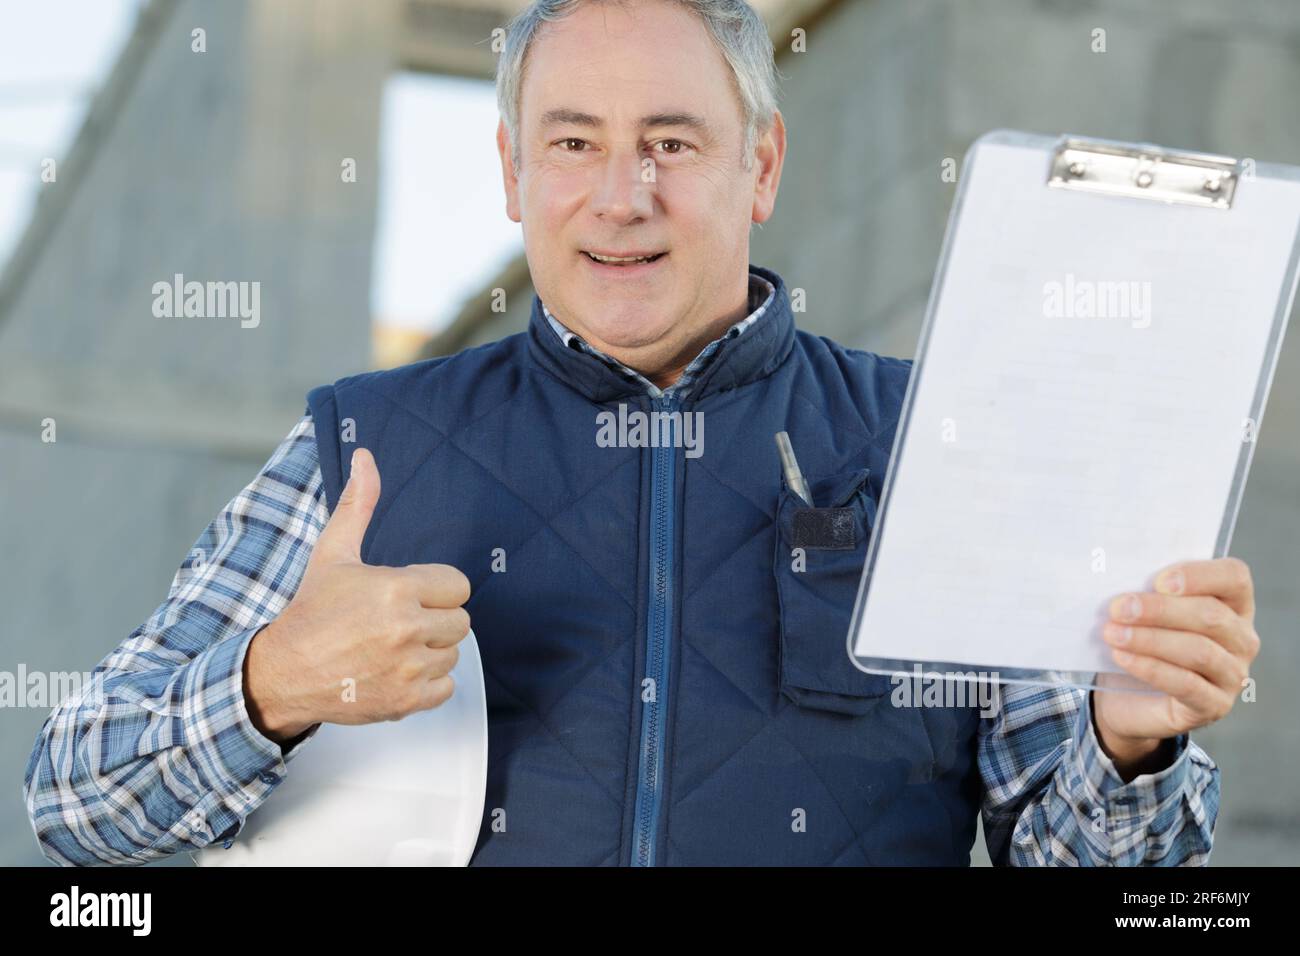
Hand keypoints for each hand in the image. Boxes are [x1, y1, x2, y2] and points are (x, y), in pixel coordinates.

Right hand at [244, 447, 471, 740]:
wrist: (282, 672)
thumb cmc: (312, 611)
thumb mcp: (334, 552)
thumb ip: (358, 504)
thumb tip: (366, 456)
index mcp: (397, 588)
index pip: (457, 586)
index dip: (435, 590)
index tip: (408, 596)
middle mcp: (407, 628)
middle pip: (460, 621)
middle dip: (434, 620)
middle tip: (398, 623)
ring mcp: (408, 668)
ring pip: (452, 654)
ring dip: (430, 652)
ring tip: (392, 648)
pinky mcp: (407, 702)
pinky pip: (446, 688)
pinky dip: (427, 684)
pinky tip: (396, 672)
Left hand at [1092, 557, 1259, 777]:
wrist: (1128, 696)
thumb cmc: (1141, 642)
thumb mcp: (1144, 613)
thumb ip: (1145, 593)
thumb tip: (1121, 580)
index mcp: (1233, 604)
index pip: (1234, 577)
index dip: (1200, 575)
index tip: (1159, 581)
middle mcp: (1241, 639)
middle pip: (1211, 615)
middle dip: (1160, 610)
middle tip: (1118, 608)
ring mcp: (1233, 675)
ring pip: (1199, 651)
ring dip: (1150, 639)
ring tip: (1113, 633)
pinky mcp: (1215, 705)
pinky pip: (1186, 684)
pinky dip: (1151, 668)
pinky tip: (1122, 657)